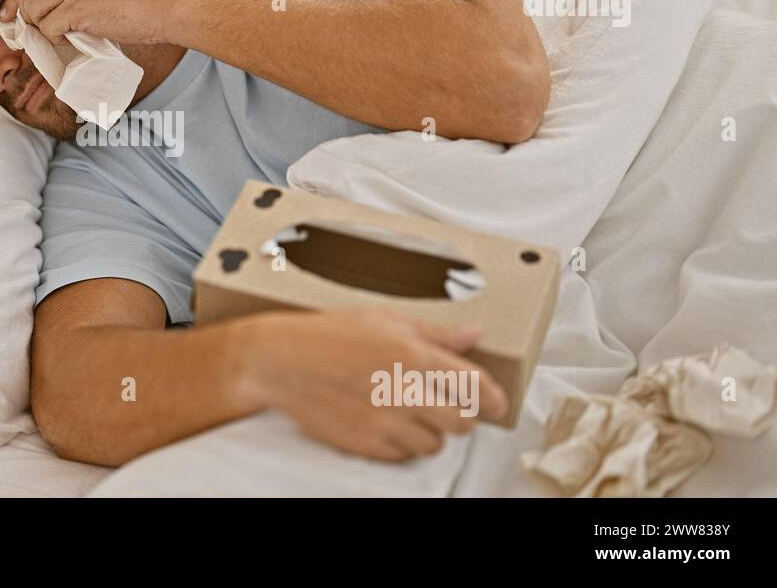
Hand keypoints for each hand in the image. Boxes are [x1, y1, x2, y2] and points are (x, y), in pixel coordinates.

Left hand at [0, 0, 184, 45]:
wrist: (168, 6)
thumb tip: (58, 3)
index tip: (19, 15)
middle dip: (24, 13)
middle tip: (35, 30)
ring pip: (33, 9)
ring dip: (42, 28)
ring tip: (62, 35)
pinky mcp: (79, 8)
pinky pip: (48, 27)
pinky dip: (55, 39)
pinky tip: (71, 39)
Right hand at [233, 308, 508, 461]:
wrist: (280, 362)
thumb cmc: (328, 334)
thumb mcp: (383, 319)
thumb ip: (434, 333)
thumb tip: (473, 335)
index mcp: (411, 352)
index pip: (472, 384)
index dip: (493, 397)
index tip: (497, 403)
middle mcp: (401, 389)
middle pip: (461, 422)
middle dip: (460, 415)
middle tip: (447, 405)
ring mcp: (383, 420)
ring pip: (435, 445)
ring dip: (431, 433)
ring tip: (411, 414)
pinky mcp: (365, 443)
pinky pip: (404, 456)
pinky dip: (403, 445)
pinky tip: (387, 423)